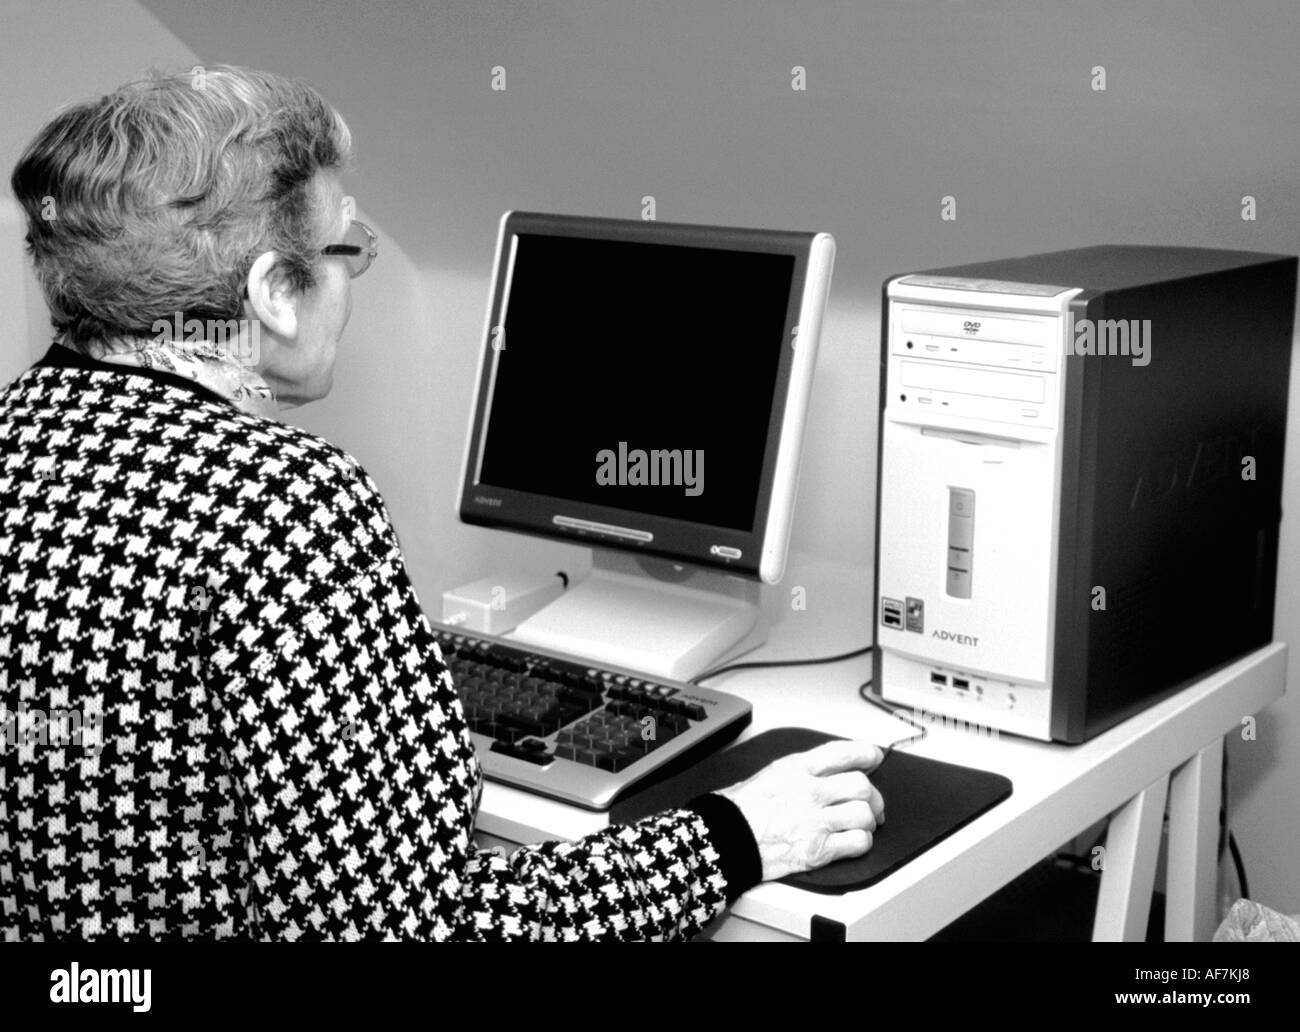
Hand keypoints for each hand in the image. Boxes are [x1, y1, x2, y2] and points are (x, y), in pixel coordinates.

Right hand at [716, 740, 884, 880]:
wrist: (724, 840)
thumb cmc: (739, 809)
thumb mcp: (770, 773)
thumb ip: (801, 769)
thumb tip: (828, 767)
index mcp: (796, 768)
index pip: (844, 752)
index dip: (867, 754)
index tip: (873, 758)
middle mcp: (809, 792)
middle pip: (862, 786)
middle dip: (872, 796)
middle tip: (871, 802)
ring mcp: (815, 822)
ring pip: (865, 815)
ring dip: (868, 821)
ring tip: (861, 824)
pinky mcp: (818, 850)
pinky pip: (858, 843)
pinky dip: (862, 842)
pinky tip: (852, 841)